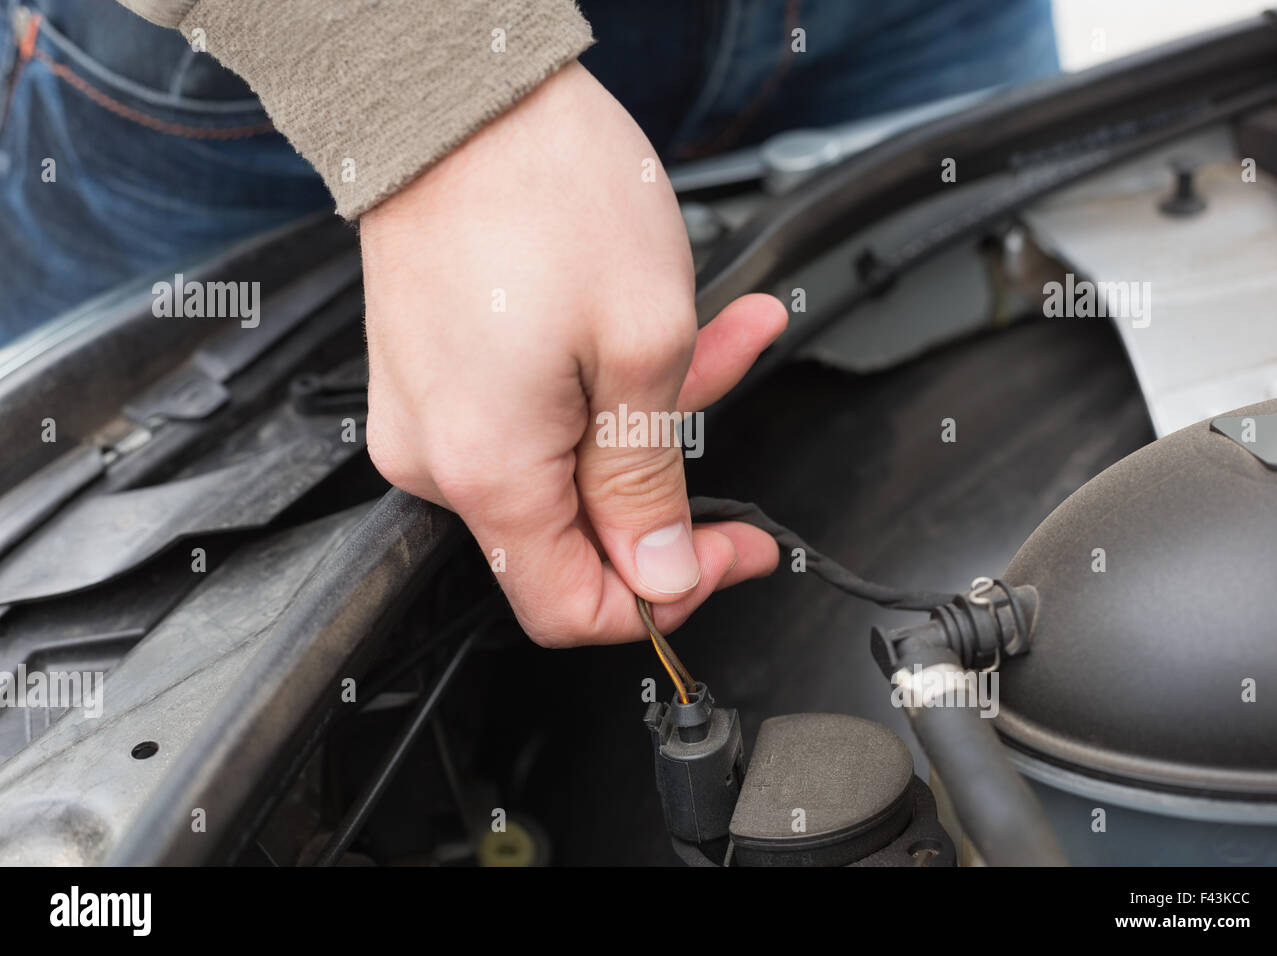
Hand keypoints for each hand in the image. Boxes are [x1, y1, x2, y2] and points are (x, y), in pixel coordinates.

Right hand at [360, 62, 785, 645]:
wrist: (457, 93)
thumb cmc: (544, 191)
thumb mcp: (640, 348)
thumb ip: (647, 481)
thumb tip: (658, 574)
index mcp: (488, 472)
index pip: (571, 608)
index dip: (666, 594)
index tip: (729, 549)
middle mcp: (441, 461)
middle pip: (574, 536)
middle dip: (669, 481)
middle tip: (731, 405)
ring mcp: (433, 418)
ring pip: (564, 467)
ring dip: (647, 415)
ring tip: (718, 334)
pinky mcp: (438, 378)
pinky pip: (530, 417)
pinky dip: (599, 386)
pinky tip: (657, 325)